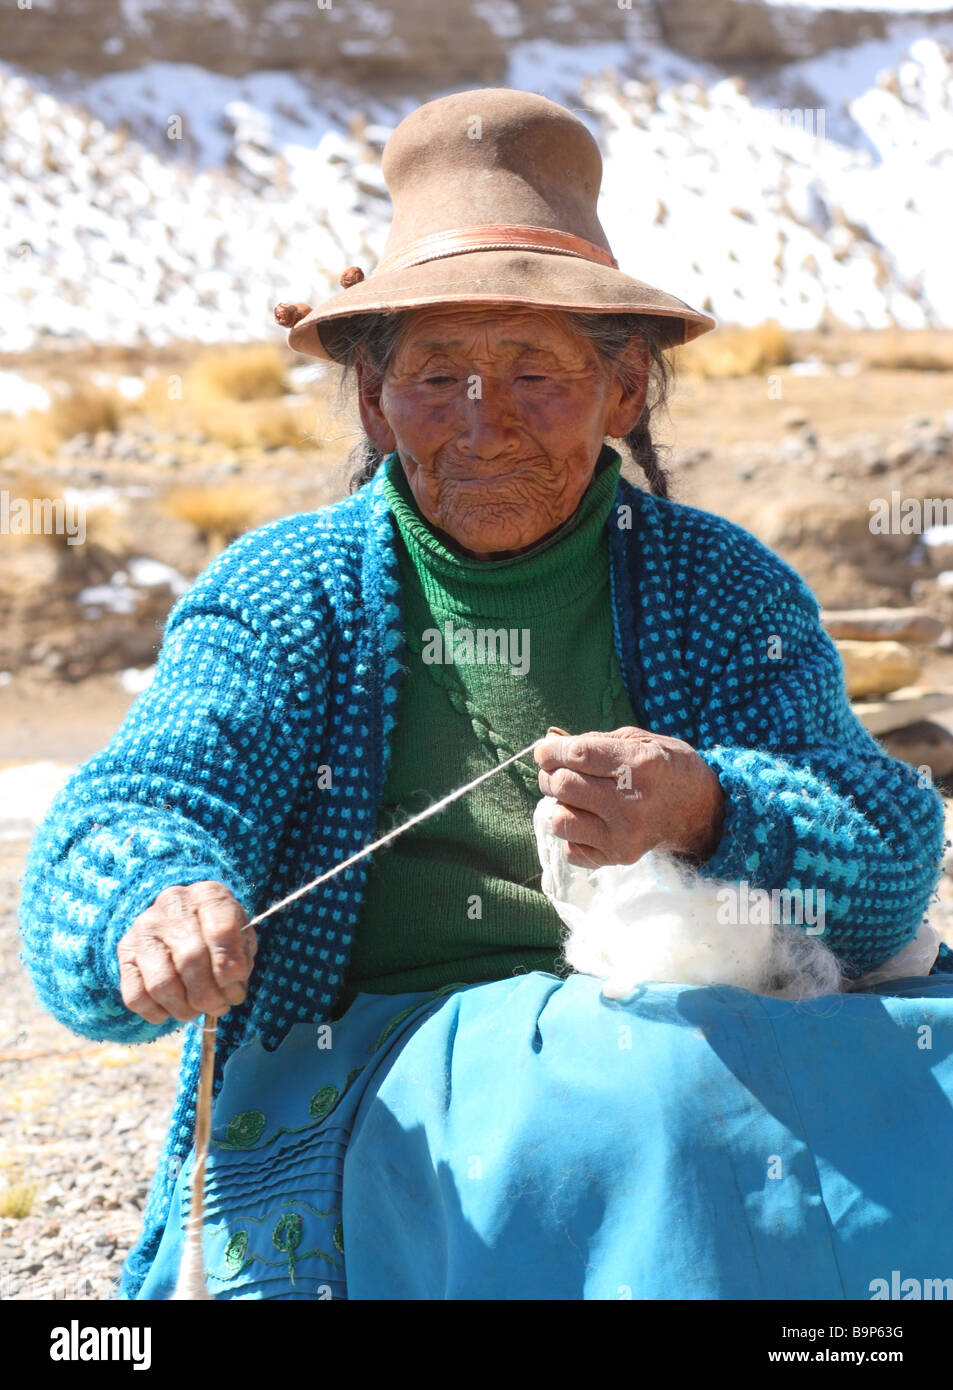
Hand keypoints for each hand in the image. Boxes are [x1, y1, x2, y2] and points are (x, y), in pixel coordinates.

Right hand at [116, 881, 255, 1024]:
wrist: (177, 918)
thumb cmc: (216, 930)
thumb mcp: (240, 933)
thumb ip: (240, 958)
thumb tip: (230, 989)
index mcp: (208, 895)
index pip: (222, 932)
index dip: (231, 969)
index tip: (236, 989)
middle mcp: (172, 906)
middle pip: (191, 960)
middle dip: (209, 995)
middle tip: (219, 1007)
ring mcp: (144, 928)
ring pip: (162, 984)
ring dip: (184, 1008)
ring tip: (197, 1010)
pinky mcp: (125, 951)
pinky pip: (136, 996)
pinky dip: (157, 1013)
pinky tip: (171, 1009)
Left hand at [534, 727, 724, 869]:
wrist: (702, 812)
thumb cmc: (666, 767)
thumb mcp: (641, 740)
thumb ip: (595, 741)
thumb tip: (551, 745)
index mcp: (639, 765)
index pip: (578, 756)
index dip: (551, 751)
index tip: (544, 751)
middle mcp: (631, 803)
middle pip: (563, 786)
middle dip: (551, 775)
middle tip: (558, 772)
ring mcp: (624, 834)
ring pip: (560, 820)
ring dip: (560, 806)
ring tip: (577, 800)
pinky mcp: (618, 857)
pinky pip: (571, 849)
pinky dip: (573, 835)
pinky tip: (589, 822)